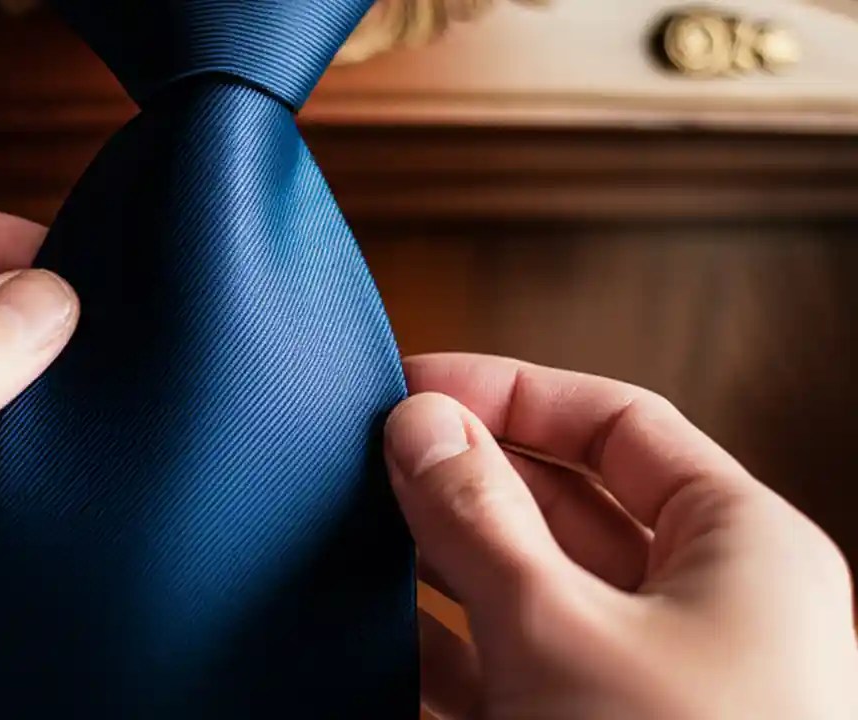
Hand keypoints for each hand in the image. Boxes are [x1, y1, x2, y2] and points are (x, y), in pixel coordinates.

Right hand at [386, 353, 857, 719]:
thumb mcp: (560, 630)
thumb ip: (479, 517)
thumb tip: (420, 422)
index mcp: (735, 548)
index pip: (615, 425)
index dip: (510, 391)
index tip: (410, 383)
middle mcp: (694, 607)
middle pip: (561, 501)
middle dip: (463, 474)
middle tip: (365, 456)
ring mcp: (636, 682)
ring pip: (522, 586)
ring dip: (438, 560)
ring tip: (350, 532)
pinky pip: (503, 667)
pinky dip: (438, 647)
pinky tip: (366, 633)